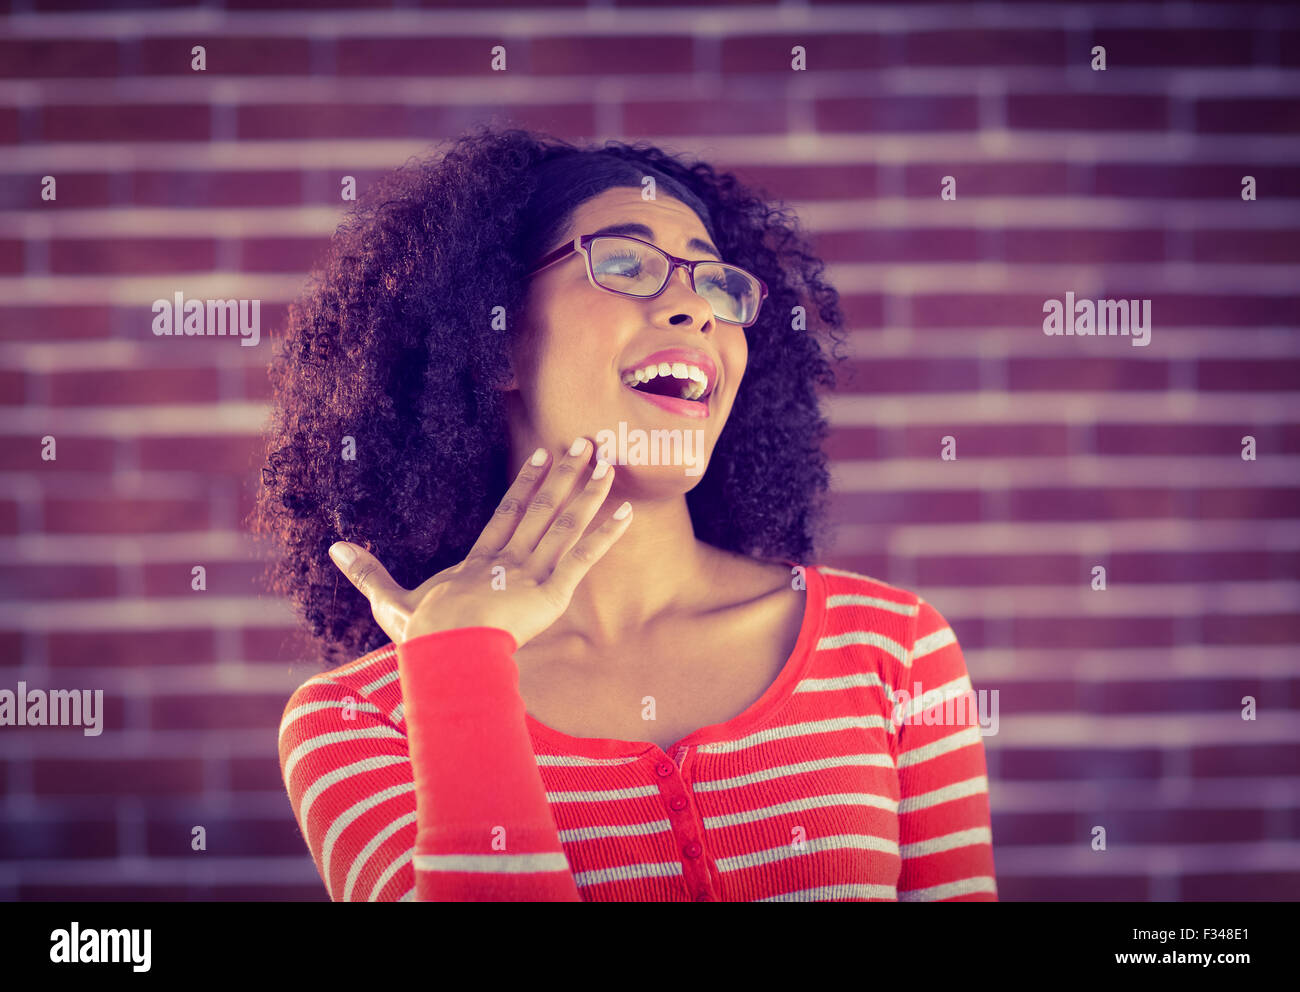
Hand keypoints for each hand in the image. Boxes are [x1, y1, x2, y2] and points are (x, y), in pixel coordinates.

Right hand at [328, 437, 631, 650]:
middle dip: (566, 474)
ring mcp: (531, 574)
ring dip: (588, 492)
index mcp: (478, 563)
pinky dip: (606, 534)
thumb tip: (334, 548)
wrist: (446, 655)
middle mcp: (508, 561)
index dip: (525, 485)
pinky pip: (583, 557)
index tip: (542, 456)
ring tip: (610, 462)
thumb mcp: (391, 604)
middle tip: (589, 441)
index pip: (507, 514)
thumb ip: (369, 575)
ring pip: (565, 524)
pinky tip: (626, 511)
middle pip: (542, 509)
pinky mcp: (552, 592)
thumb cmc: (423, 637)